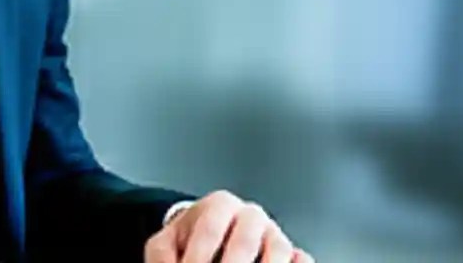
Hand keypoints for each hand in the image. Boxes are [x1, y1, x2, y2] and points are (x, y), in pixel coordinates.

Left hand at [145, 190, 313, 262]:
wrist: (209, 239)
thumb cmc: (190, 241)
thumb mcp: (165, 245)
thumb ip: (162, 257)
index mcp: (219, 205)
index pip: (209, 230)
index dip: (198, 256)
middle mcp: (251, 216)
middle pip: (245, 240)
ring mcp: (274, 235)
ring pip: (277, 250)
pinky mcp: (292, 254)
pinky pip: (301, 259)